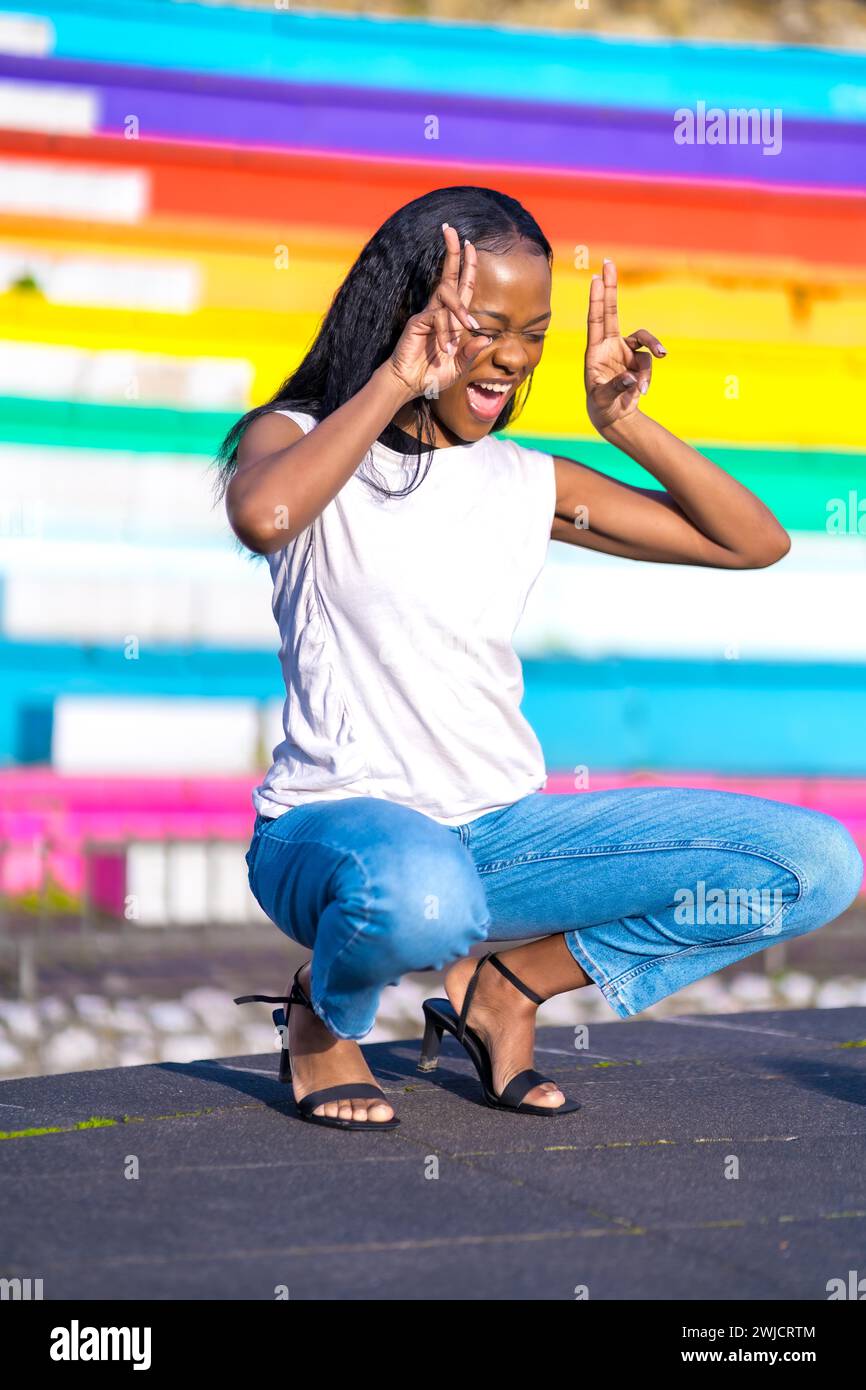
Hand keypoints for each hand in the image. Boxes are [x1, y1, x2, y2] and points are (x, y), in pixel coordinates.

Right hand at [386, 224, 491, 401]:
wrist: (410, 384)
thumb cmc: (433, 374)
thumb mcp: (458, 366)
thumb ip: (471, 352)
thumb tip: (485, 336)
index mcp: (451, 317)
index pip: (462, 286)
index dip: (467, 266)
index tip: (470, 244)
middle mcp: (439, 310)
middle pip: (448, 275)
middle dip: (452, 252)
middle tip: (451, 229)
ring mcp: (427, 313)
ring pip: (448, 297)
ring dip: (458, 315)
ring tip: (452, 346)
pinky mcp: (417, 321)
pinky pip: (437, 317)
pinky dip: (444, 333)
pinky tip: (444, 348)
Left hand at [584, 259, 665, 436]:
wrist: (613, 416)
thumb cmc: (602, 406)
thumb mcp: (604, 400)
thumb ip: (616, 388)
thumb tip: (631, 379)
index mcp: (595, 351)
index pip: (596, 320)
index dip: (597, 299)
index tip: (596, 277)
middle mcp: (610, 346)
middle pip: (612, 311)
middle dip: (611, 287)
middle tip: (609, 262)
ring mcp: (625, 352)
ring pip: (644, 339)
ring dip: (654, 345)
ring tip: (662, 356)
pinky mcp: (638, 362)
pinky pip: (649, 362)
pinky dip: (648, 376)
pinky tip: (642, 392)